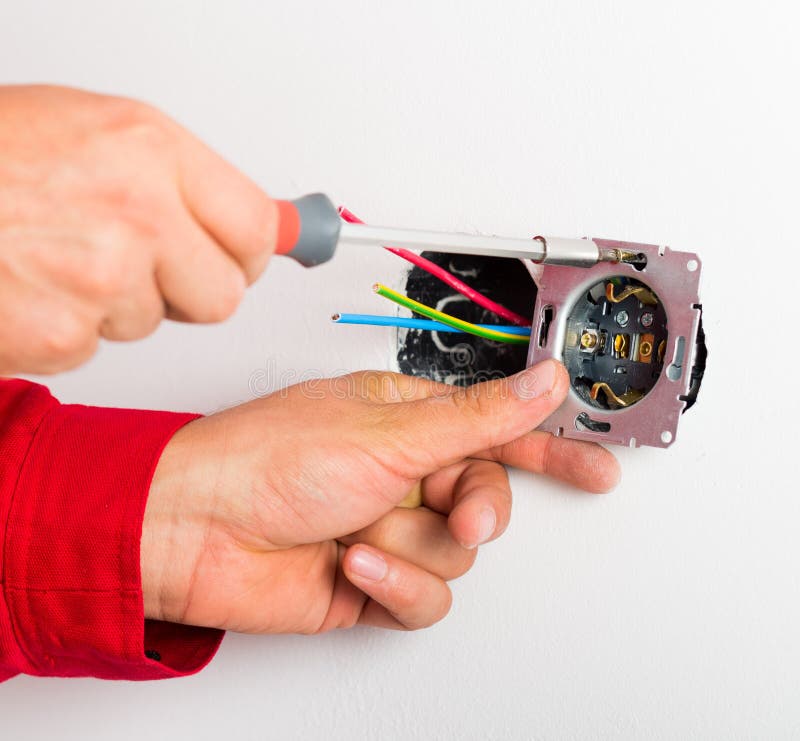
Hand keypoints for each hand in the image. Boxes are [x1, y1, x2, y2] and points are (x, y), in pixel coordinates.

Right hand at [0, 85, 275, 374]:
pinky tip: (28, 286)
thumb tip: (269, 225)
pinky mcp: (63, 334)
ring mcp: (101, 278)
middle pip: (224, 294)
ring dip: (116, 303)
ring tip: (56, 258)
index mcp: (149, 150)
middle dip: (190, 290)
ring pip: (154, 322)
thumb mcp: (95, 132)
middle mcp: (135, 212)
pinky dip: (66, 328)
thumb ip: (184, 181)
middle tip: (143, 265)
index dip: (248, 253)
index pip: (256, 228)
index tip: (240, 258)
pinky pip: (96, 346)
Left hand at [141, 361, 619, 632]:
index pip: (499, 431)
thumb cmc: (269, 461)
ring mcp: (389, 527)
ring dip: (409, 545)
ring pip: (457, 554)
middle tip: (456, 507)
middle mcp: (402, 472)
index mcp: (407, 421)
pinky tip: (352, 564)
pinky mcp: (375, 579)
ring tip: (358, 526)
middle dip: (472, 507)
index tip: (595, 467)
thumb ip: (479, 418)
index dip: (551, 450)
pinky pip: (426, 596)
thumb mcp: (389, 434)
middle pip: (486, 499)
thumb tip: (544, 381)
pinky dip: (393, 584)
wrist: (196, 530)